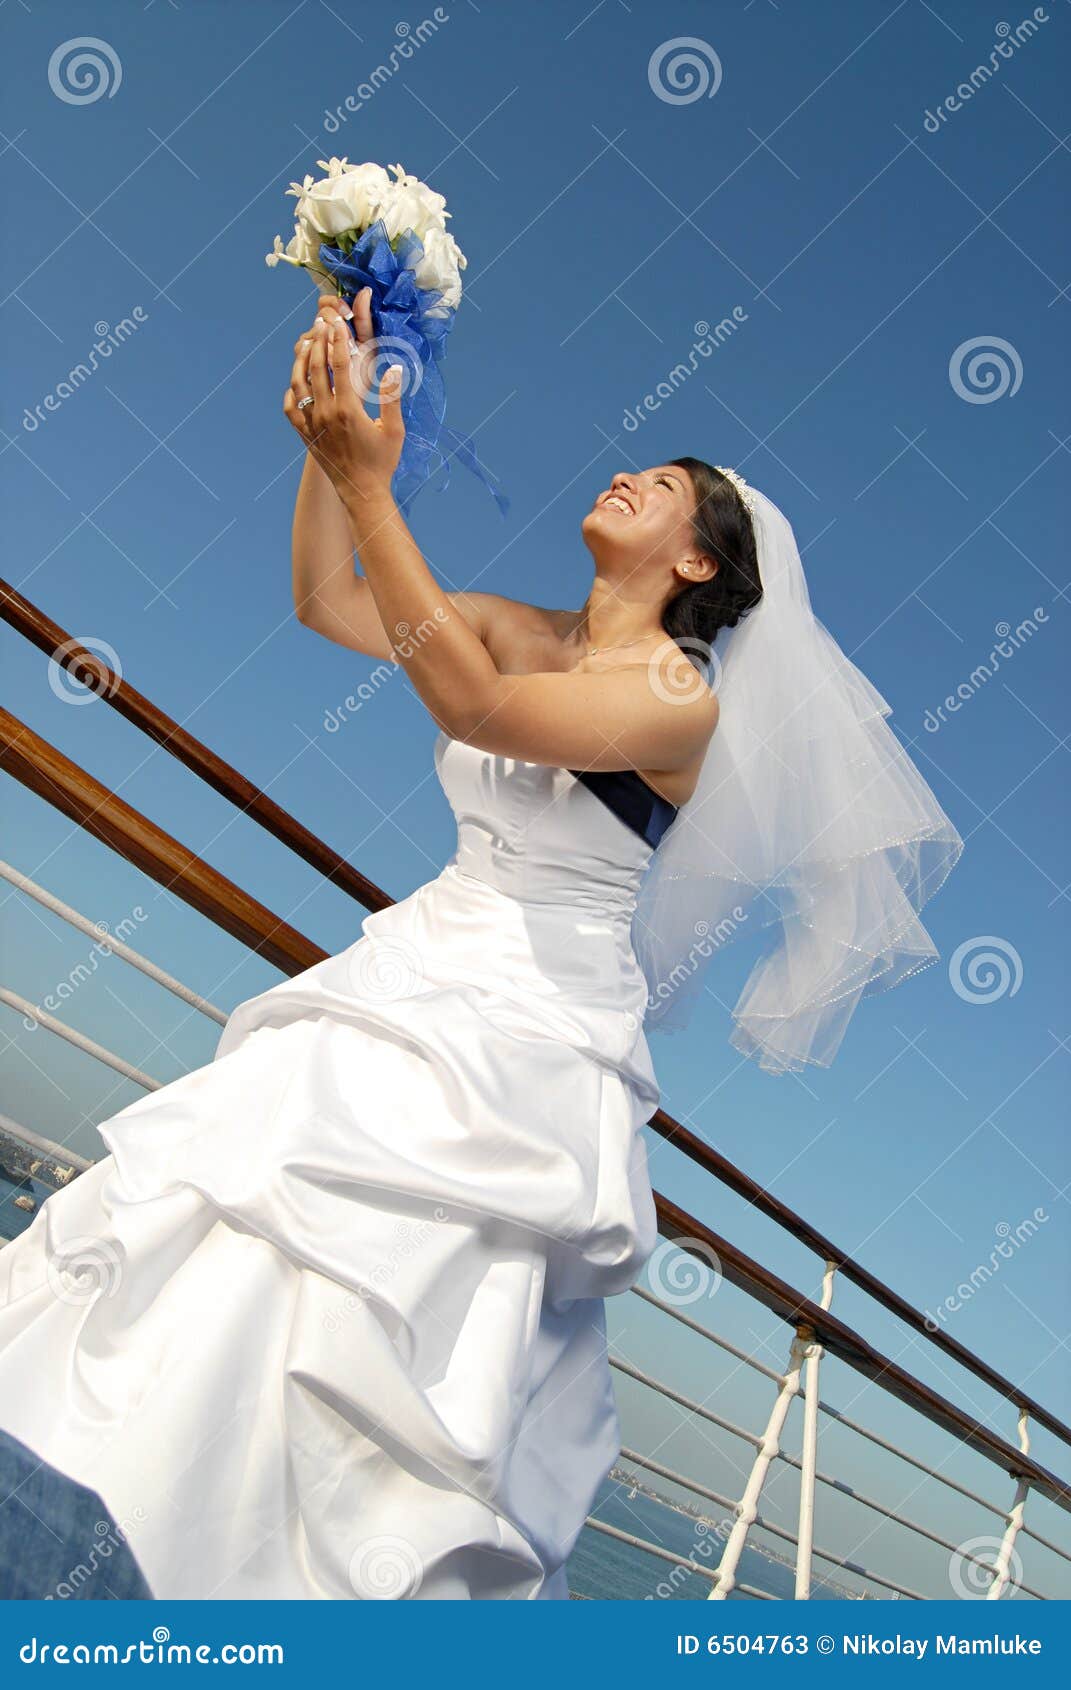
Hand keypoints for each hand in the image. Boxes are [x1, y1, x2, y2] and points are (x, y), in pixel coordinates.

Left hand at [284, 301, 405, 503]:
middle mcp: (325, 414)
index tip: (338, 322)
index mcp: (348, 409)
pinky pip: (291, 407)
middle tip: (321, 322)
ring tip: (306, 342)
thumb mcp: (394, 430)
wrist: (361, 492)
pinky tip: (295, 380)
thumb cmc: (382, 462)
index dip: (337, 339)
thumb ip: (392, 397)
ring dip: (301, 360)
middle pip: (315, 367)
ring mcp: (312, 424)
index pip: (339, 364)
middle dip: (318, 341)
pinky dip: (291, 390)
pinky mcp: (305, 434)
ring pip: (299, 384)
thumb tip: (395, 368)